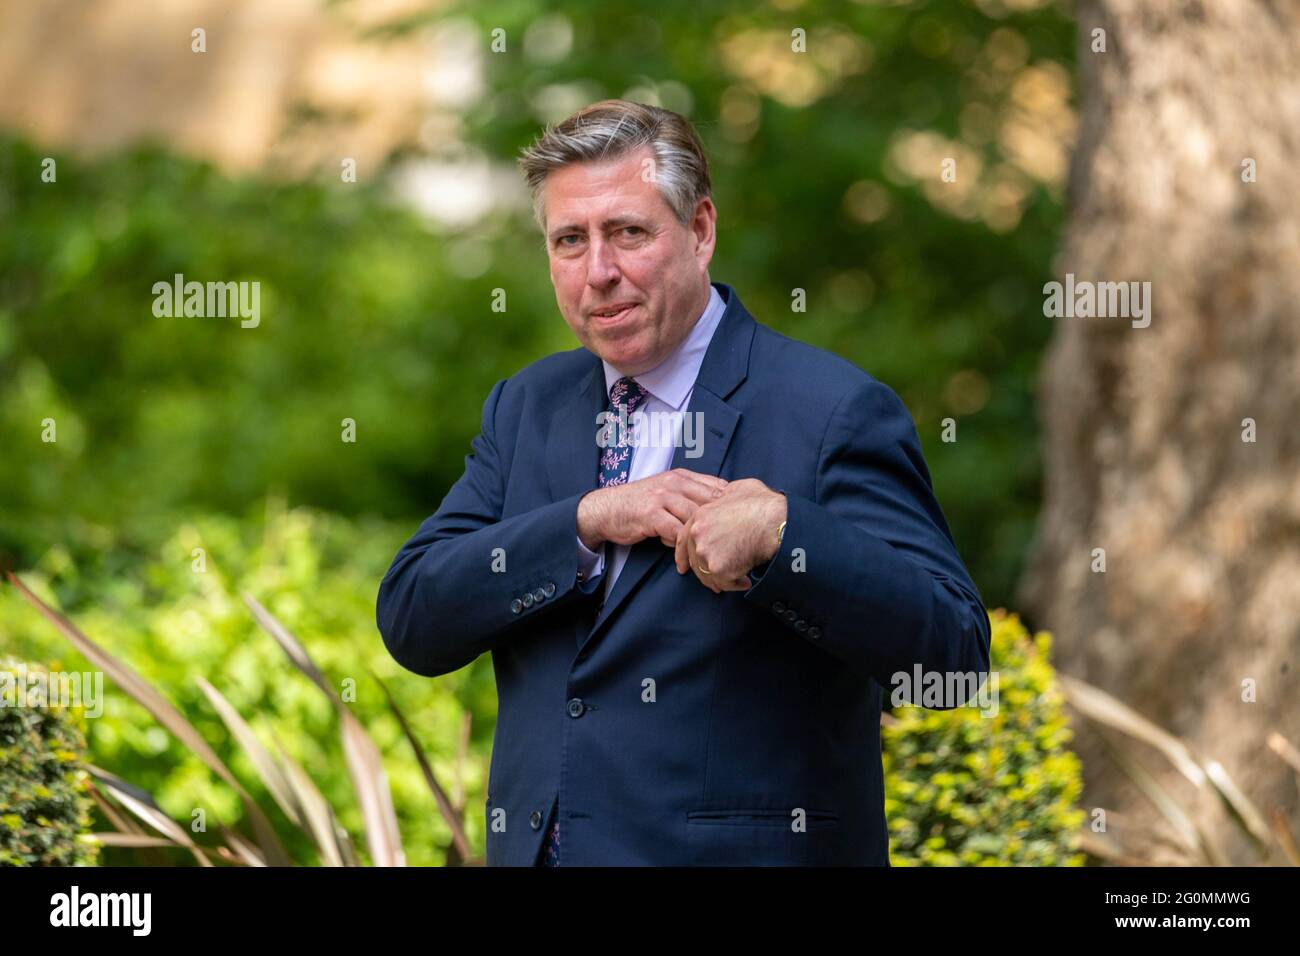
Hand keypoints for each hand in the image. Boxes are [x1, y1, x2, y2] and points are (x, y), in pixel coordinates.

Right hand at [577, 468, 729, 549]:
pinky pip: (676, 532)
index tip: (742, 522)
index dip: (732, 505)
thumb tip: (718, 512)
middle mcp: (674, 483)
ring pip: (696, 518)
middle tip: (735, 545)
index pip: (717, 486)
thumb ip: (689, 498)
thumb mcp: (666, 492)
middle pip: (711, 502)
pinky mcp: (651, 514)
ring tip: (711, 557)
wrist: (605, 509)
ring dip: (704, 540)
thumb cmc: (638, 504)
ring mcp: (663, 497)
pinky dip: (682, 546)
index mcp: (682, 476)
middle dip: (724, 524)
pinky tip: (683, 559)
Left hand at [674, 478, 786, 592]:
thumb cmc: (762, 504)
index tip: (683, 567)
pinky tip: (747, 581)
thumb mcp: (737, 490)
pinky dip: (736, 584)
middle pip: (696, 561)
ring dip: (724, 579)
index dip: (683, 555)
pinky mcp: (718, 568)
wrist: (774, 520)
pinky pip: (725, 583)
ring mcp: (706, 552)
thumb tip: (729, 500)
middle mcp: (697, 535)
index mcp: (699, 516)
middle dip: (708, 572)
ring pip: (709, 575)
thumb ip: (724, 499)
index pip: (683, 540)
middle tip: (721, 579)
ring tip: (741, 578)